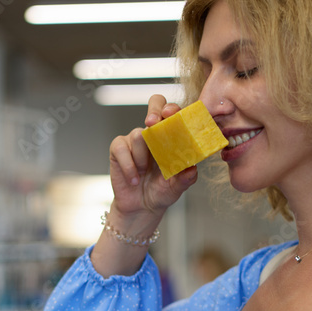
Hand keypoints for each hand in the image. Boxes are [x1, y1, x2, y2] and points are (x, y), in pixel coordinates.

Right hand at [108, 94, 198, 221]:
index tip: (171, 115)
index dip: (174, 109)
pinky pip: (121, 148)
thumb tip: (192, 169)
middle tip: (152, 124)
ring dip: (142, 158)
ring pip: (139, 135)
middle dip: (155, 110)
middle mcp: (155, 133)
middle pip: (156, 103)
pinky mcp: (119, 148)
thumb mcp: (177, 187)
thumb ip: (185, 178)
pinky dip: (128, 166)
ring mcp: (136, 138)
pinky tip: (133, 178)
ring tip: (144, 173)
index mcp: (173, 137)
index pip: (175, 113)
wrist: (141, 207)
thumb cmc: (161, 192)